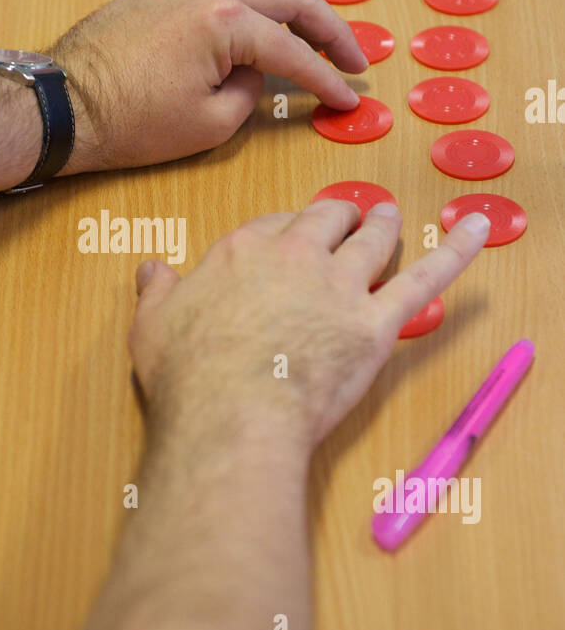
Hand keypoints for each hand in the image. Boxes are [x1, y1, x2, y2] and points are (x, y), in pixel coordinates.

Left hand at [52, 0, 366, 175]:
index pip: (293, 51)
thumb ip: (251, 94)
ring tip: (316, 32)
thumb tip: (258, 76)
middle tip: (353, 58)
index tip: (346, 98)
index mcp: (225, 20)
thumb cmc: (130, 121)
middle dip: (328, 28)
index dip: (326, 78)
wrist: (65, 103)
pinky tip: (267, 14)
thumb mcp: (210, 125)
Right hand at [129, 199, 490, 452]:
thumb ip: (156, 293)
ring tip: (388, 217)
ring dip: (382, 223)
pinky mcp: (376, 322)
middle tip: (346, 217)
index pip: (271, 224)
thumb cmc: (187, 376)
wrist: (232, 415)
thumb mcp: (151, 327)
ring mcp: (339, 286)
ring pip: (372, 239)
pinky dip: (457, 251)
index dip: (284, 229)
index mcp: (240, 251)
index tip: (287, 239)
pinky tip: (479, 229)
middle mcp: (295, 255)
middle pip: (325, 218)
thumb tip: (149, 269)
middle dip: (337, 215)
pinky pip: (425, 278)